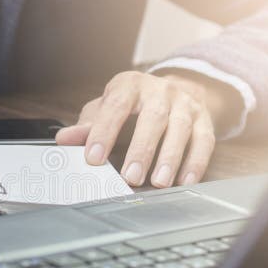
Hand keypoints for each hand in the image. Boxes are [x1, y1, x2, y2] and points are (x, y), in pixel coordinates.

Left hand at [56, 72, 228, 187]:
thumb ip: (86, 126)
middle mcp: (160, 91)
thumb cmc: (131, 105)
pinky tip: (184, 182)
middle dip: (142, 149)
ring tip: (159, 182)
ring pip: (180, 129)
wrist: (172, 91)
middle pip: (153, 118)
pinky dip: (195, 164)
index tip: (94, 158)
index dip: (104, 131)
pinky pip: (203, 142)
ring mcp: (185, 105)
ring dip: (170, 158)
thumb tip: (64, 140)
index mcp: (130, 85)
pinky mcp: (204, 121)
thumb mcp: (105, 109)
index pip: (116, 106)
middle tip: (131, 176)